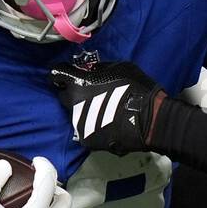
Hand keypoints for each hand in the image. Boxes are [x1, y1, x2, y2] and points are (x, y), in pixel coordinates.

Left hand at [50, 61, 164, 154]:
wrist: (150, 120)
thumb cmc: (136, 88)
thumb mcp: (120, 67)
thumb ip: (100, 69)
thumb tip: (90, 70)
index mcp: (78, 83)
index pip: (56, 74)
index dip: (61, 73)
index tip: (67, 73)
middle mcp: (73, 103)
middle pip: (64, 96)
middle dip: (73, 93)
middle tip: (89, 94)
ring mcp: (78, 124)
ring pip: (75, 114)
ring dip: (84, 112)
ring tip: (103, 113)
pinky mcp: (86, 140)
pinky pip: (86, 130)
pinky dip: (93, 127)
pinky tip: (107, 126)